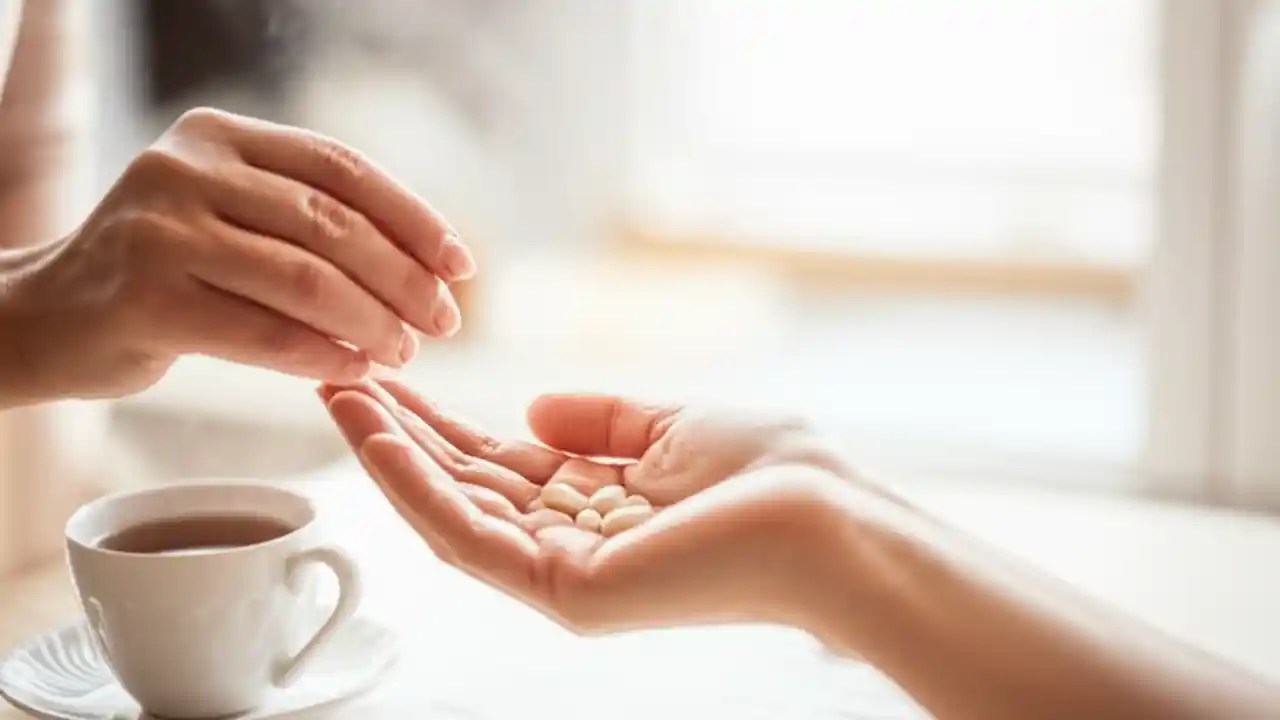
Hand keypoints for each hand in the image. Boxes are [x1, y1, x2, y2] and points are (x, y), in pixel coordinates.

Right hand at [0, 108, 472, 405]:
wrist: (49, 316)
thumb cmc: (165, 272)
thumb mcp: (230, 219)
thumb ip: (308, 223)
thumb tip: (429, 268)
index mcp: (218, 138)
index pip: (341, 167)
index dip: (412, 217)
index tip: (460, 265)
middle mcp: (184, 169)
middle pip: (331, 223)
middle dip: (402, 278)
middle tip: (443, 322)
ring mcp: (160, 231)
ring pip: (304, 279)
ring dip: (371, 322)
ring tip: (405, 352)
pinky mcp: (144, 298)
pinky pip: (262, 332)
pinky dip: (322, 356)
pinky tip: (356, 372)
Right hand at [321, 379, 898, 636]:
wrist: (827, 516)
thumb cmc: (772, 472)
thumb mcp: (670, 425)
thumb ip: (600, 421)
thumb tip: (531, 410)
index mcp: (595, 505)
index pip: (496, 463)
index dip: (439, 419)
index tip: (388, 373)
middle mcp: (570, 544)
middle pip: (463, 485)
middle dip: (398, 432)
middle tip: (337, 374)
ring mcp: (564, 574)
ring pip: (451, 512)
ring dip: (389, 455)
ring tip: (338, 394)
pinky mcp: (566, 592)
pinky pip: (469, 540)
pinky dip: (416, 489)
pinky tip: (376, 438)